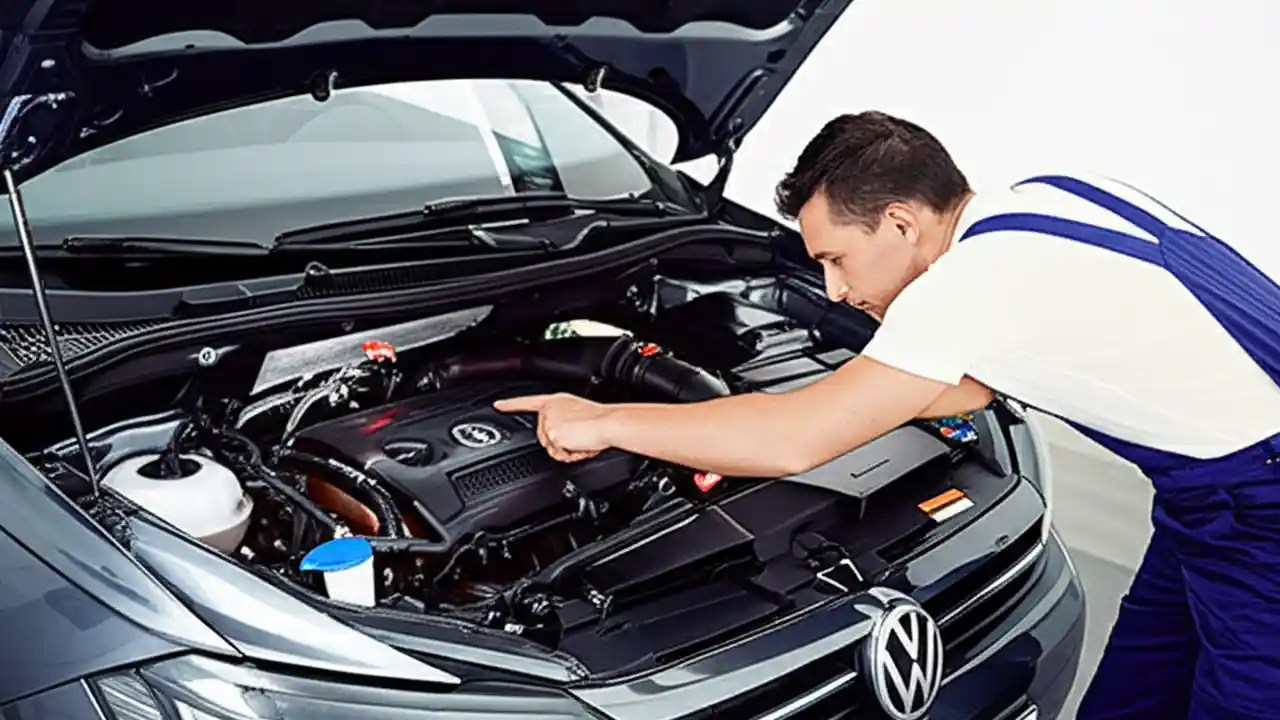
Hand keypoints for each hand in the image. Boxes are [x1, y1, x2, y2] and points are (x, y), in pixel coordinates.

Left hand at [493, 393, 610, 461]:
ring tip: (582, 440)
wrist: (609, 423)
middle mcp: (549, 410)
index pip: (528, 402)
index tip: (498, 405)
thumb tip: (560, 435)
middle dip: (559, 442)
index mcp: (555, 401)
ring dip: (566, 449)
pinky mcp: (552, 435)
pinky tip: (580, 445)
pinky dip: (570, 455)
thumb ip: (562, 420)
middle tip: (578, 438)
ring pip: (550, 447)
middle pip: (542, 435)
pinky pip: (557, 455)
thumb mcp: (577, 413)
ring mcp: (549, 423)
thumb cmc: (601, 420)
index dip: (511, 404)